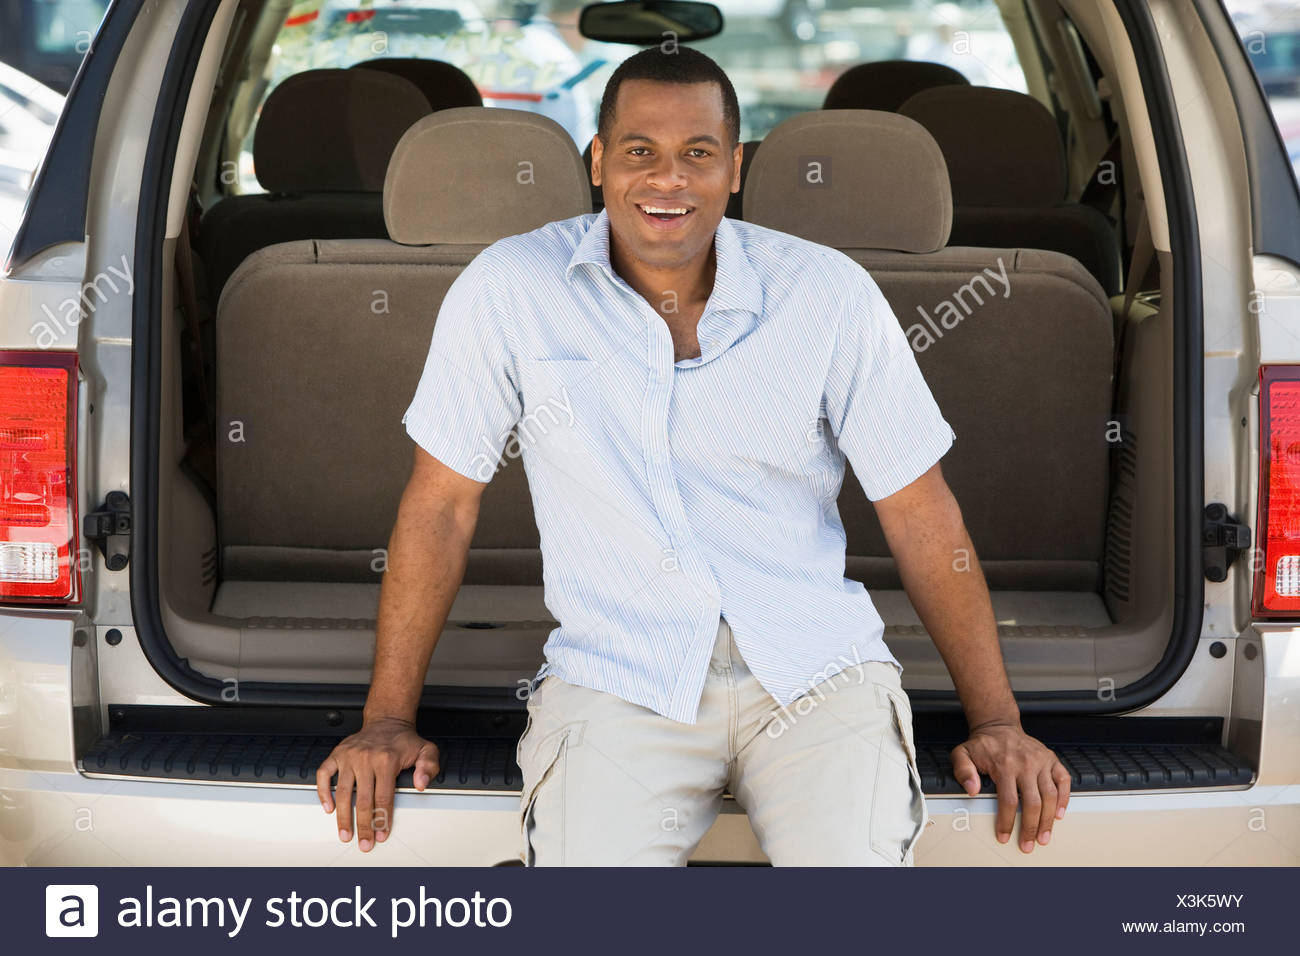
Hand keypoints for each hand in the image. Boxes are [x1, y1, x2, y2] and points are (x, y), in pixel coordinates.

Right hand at [315, 717, 439, 851]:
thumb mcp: (426, 749)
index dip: (382, 820)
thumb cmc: (404, 740)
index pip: (383, 798)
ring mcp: (349, 756)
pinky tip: (328, 808)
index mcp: (387, 760)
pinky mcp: (337, 754)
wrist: (387, 721)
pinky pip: (324, 775)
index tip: (381, 834)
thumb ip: (428, 767)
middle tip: (364, 843)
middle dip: (363, 826)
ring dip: (342, 817)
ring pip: (342, 792)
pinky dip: (323, 792)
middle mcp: (365, 758)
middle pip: (362, 800)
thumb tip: (421, 784)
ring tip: (345, 834)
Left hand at [950, 721, 1070, 852]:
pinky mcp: (1052, 759)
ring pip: (1051, 796)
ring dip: (1048, 820)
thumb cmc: (982, 744)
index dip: (1007, 822)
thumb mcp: (963, 753)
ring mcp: (1042, 761)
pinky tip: (1059, 814)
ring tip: (1044, 837)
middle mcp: (1026, 764)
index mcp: (1005, 765)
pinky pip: (1064, 781)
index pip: (1009, 801)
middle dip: (1031, 828)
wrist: (999, 726)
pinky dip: (1064, 799)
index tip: (1004, 836)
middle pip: (1033, 803)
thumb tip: (971, 790)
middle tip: (1028, 844)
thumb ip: (963, 771)